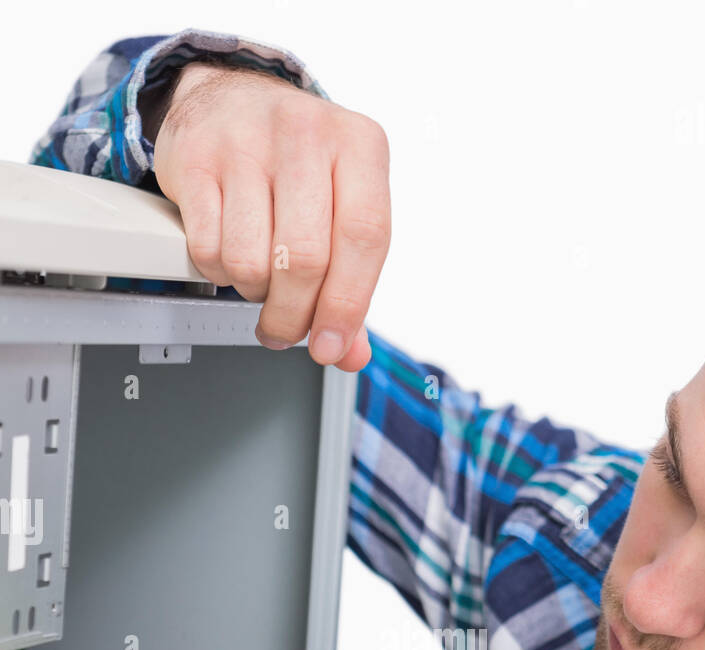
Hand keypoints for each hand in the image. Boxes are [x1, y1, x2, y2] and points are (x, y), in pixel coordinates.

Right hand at [151, 62, 390, 372]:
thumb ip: (352, 282)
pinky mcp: (196, 159)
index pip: (365, 238)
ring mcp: (247, 142)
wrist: (228, 98)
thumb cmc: (297, 164)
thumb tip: (350, 352)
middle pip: (305, 259)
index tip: (330, 346)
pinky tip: (229, 256)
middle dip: (292, 315)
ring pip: (251, 261)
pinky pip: (209, 249)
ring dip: (253, 292)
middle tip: (285, 329)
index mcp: (359, 145)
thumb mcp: (341, 206)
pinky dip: (217, 272)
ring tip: (259, 280)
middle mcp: (306, 133)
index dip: (347, 305)